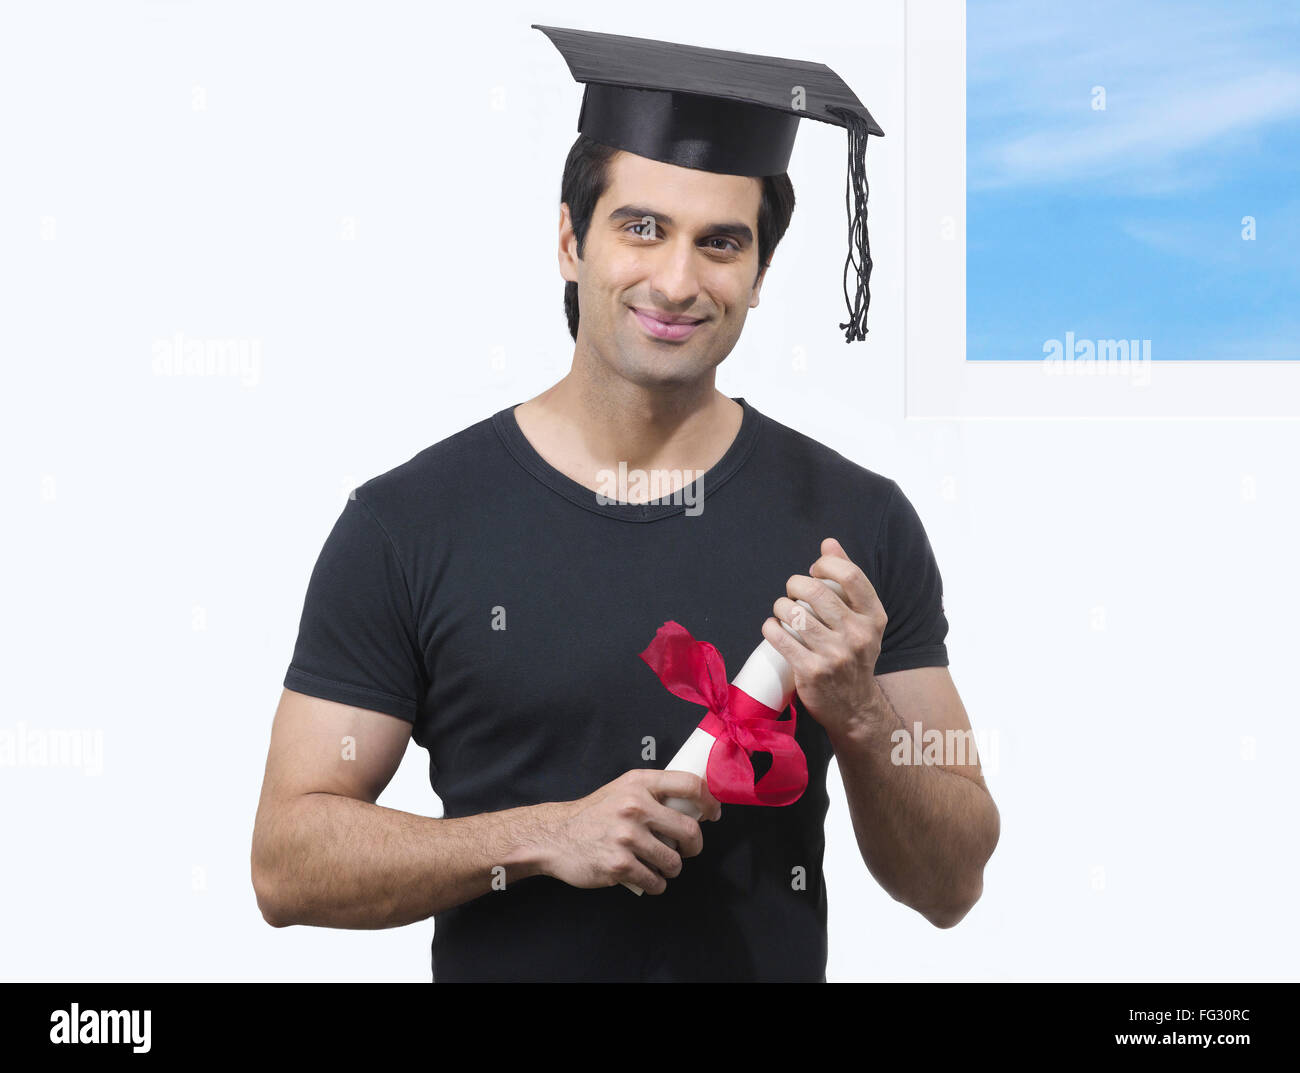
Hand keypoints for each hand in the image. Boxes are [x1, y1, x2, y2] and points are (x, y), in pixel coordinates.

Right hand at [540, 770, 721, 894]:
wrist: (555, 836)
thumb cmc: (594, 814)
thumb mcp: (623, 789)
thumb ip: (654, 792)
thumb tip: (693, 806)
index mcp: (639, 783)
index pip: (690, 784)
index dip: (709, 801)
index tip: (712, 814)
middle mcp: (634, 806)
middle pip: (690, 830)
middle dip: (694, 846)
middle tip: (686, 849)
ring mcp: (627, 836)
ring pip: (674, 861)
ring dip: (672, 868)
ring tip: (659, 864)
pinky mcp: (619, 864)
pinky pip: (655, 881)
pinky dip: (655, 884)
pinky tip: (646, 877)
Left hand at [759, 537, 887, 739]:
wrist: (854, 707)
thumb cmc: (853, 655)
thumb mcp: (861, 619)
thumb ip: (847, 580)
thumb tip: (829, 543)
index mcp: (873, 617)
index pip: (850, 575)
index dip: (825, 565)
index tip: (814, 571)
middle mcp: (858, 635)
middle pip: (816, 590)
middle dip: (794, 584)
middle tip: (791, 592)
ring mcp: (835, 655)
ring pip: (794, 612)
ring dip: (780, 607)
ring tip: (783, 612)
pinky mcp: (812, 671)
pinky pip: (780, 637)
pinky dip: (770, 628)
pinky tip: (773, 628)